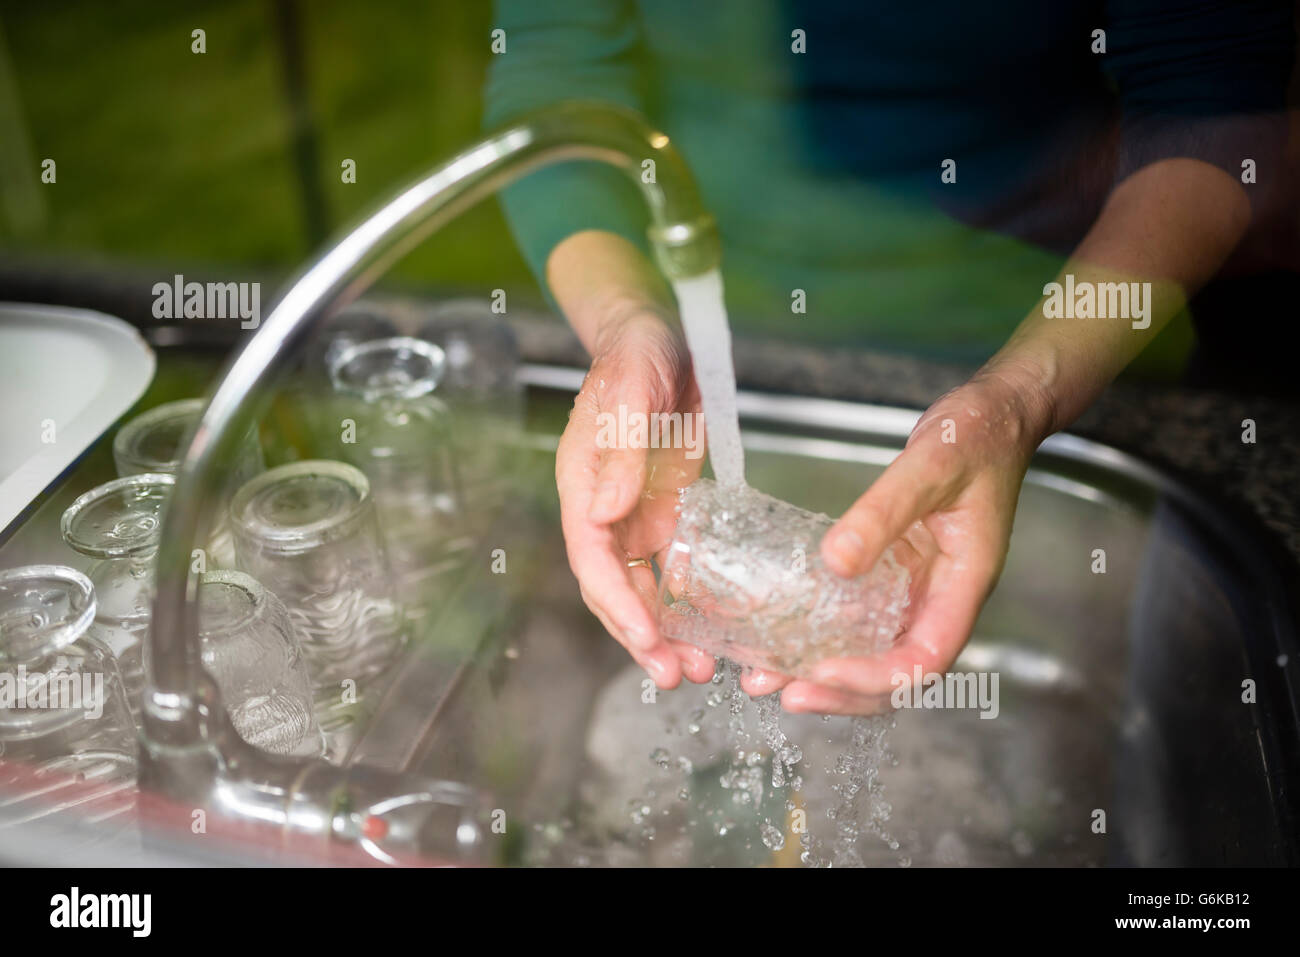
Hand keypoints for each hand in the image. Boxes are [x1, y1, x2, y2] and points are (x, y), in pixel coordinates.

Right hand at [556, 309, 716, 688]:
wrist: (660, 336)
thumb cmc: (636, 353)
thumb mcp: (632, 391)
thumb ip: (621, 449)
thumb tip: (606, 513)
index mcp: (583, 484)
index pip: (591, 556)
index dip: (614, 601)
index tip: (644, 635)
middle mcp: (604, 509)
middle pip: (613, 586)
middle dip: (639, 635)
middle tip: (674, 675)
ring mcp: (634, 514)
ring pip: (641, 588)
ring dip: (664, 631)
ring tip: (696, 669)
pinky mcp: (665, 512)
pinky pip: (671, 568)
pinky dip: (685, 602)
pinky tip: (709, 630)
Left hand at [740, 362, 1054, 713]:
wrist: (992, 418)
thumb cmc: (977, 438)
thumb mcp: (929, 466)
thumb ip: (885, 513)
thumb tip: (836, 563)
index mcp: (964, 586)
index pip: (925, 660)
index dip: (875, 678)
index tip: (823, 673)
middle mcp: (942, 599)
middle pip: (897, 675)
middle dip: (841, 693)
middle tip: (784, 692)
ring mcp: (921, 590)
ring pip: (876, 653)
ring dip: (825, 673)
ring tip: (768, 677)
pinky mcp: (899, 575)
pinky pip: (864, 620)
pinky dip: (826, 635)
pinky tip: (784, 634)